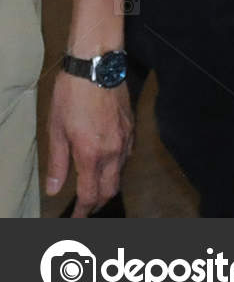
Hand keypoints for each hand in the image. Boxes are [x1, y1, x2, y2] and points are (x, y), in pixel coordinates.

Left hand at [45, 72, 133, 215]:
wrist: (97, 64)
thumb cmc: (73, 93)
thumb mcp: (56, 129)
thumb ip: (57, 163)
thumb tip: (54, 188)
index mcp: (91, 154)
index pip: (89, 195)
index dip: (83, 211)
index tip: (77, 218)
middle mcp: (112, 150)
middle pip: (110, 189)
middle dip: (98, 202)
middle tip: (86, 206)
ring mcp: (125, 138)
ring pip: (121, 173)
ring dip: (108, 183)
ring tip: (96, 183)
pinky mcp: (131, 126)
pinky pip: (127, 155)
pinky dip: (118, 165)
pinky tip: (109, 159)